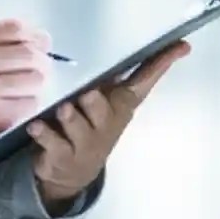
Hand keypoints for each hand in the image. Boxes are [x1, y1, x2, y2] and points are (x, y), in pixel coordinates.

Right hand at [0, 19, 51, 182]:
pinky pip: (30, 103)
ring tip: (28, 89)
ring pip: (35, 78)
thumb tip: (33, 38)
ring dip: (38, 84)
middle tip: (43, 69)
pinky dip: (30, 104)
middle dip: (43, 61)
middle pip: (29, 52)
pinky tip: (18, 106)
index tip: (41, 43)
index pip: (13, 27)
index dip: (34, 35)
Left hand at [27, 41, 190, 215]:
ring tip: (62, 111)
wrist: (72, 174)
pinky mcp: (63, 157)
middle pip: (103, 106)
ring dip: (68, 116)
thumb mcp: (108, 101)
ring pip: (75, 122)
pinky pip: (51, 140)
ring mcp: (86, 143)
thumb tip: (145, 48)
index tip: (182, 44)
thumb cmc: (91, 124)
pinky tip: (37, 125)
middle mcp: (107, 123)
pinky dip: (43, 132)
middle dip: (94, 101)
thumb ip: (121, 76)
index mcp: (121, 105)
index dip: (162, 61)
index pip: (146, 78)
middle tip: (88, 96)